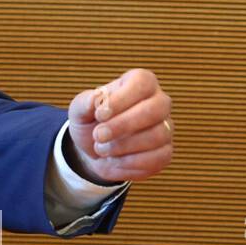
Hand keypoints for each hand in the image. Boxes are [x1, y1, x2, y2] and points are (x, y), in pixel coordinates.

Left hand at [67, 69, 172, 183]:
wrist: (94, 148)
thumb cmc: (91, 121)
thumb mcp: (80, 109)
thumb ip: (86, 102)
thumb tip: (98, 98)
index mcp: (140, 83)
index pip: (143, 82)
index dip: (122, 99)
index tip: (100, 114)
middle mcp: (159, 103)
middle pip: (156, 109)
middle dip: (123, 125)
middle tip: (98, 135)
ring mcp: (165, 128)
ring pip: (157, 135)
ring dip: (123, 145)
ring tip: (101, 148)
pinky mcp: (165, 152)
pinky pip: (158, 157)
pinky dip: (130, 162)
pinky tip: (114, 159)